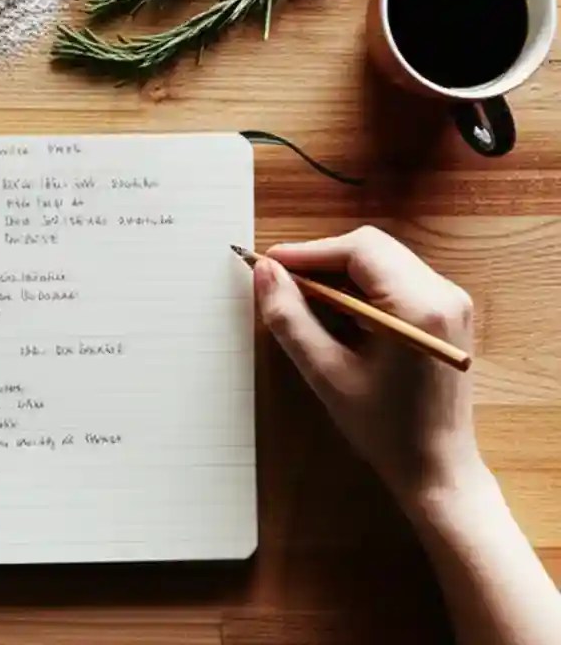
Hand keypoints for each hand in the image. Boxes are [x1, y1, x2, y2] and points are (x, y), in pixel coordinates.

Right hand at [254, 226, 481, 507]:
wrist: (437, 468)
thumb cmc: (385, 429)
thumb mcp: (327, 373)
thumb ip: (291, 318)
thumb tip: (266, 274)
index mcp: (419, 307)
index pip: (359, 250)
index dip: (308, 252)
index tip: (270, 265)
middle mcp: (444, 294)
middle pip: (373, 248)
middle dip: (323, 259)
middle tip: (282, 283)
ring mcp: (451, 303)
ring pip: (384, 261)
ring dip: (340, 273)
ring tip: (305, 300)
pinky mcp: (447, 314)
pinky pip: (398, 279)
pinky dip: (361, 287)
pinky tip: (336, 313)